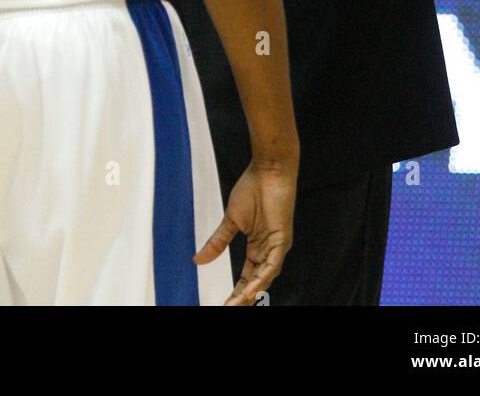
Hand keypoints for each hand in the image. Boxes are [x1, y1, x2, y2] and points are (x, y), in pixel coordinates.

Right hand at [195, 159, 296, 305]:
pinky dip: (262, 278)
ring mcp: (276, 247)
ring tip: (236, 305)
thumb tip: (198, 260)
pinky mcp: (282, 240)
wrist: (267, 170)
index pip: (247, 276)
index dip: (236, 291)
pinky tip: (251, 290)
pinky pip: (272, 265)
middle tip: (227, 308)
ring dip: (251, 293)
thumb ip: (217, 242)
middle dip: (242, 298)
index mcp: (257, 247)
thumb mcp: (231, 221)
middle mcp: (268, 251)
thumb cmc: (253, 189)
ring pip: (265, 278)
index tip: (223, 304)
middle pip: (256, 282)